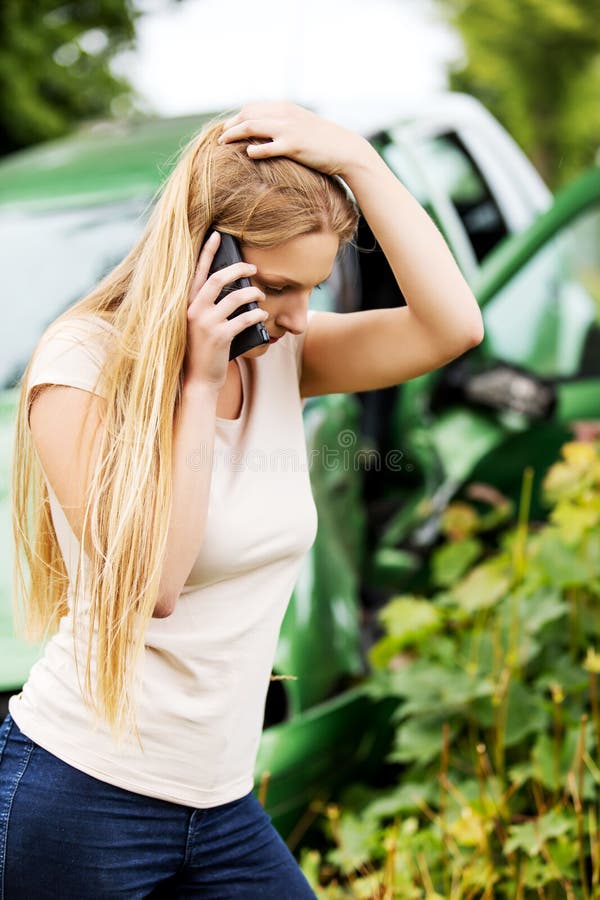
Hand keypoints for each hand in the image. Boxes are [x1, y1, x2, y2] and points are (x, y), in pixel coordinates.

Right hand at [183, 232, 267, 389]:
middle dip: (240, 268)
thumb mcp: (198, 324)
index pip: (198, 272)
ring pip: (236, 297)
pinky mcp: (220, 336)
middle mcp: (194, 310)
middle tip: (253, 267)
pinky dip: (257, 314)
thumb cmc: (201, 350)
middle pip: (220, 278)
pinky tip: (262, 314)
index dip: (208, 251)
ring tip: (260, 294)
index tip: (217, 235)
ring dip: (253, 292)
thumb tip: (233, 288)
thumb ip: (208, 306)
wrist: (197, 379)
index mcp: (187, 304)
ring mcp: (206, 323)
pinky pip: (244, 318)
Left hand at [217, 101, 370, 178]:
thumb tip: (268, 135)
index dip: (236, 118)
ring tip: (222, 145)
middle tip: (219, 138)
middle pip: (247, 114)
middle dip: (230, 125)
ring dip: (233, 135)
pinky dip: (253, 150)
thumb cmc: (323, 143)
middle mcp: (284, 114)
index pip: (252, 108)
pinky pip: (266, 147)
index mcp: (285, 108)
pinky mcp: (293, 146)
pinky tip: (247, 155)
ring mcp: (288, 129)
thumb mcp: (303, 127)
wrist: (346, 150)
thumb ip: (285, 126)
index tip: (227, 130)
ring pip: (251, 127)